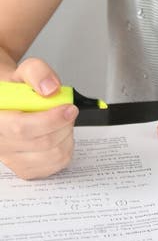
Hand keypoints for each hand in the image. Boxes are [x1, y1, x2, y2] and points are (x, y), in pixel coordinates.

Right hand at [0, 57, 77, 178]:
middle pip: (42, 143)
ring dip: (67, 135)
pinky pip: (57, 165)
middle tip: (68, 110)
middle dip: (64, 124)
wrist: (14, 103)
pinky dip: (66, 147)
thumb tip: (51, 88)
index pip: (21, 128)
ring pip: (53, 155)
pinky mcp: (26, 170)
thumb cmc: (19, 90)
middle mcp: (1, 143)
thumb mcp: (26, 70)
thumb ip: (38, 72)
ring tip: (61, 121)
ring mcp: (12, 160)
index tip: (68, 108)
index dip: (50, 120)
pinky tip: (59, 134)